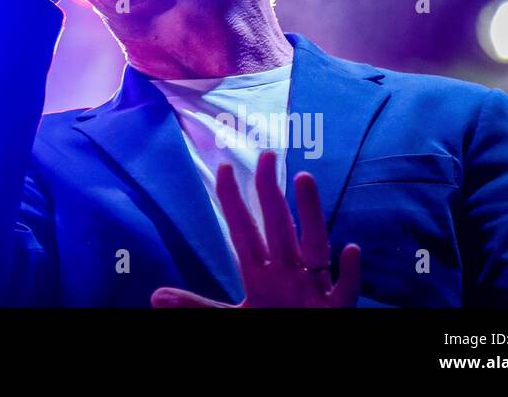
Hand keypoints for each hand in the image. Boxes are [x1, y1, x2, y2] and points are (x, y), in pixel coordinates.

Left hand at [151, 151, 360, 307]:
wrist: (303, 352)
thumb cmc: (275, 327)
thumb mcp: (234, 319)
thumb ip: (198, 306)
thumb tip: (155, 296)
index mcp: (261, 276)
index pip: (243, 231)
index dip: (232, 201)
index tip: (224, 167)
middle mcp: (287, 275)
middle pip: (278, 228)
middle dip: (270, 193)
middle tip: (267, 154)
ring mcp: (312, 291)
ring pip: (315, 247)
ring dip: (312, 214)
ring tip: (306, 179)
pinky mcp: (334, 313)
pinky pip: (346, 291)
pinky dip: (350, 273)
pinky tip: (352, 250)